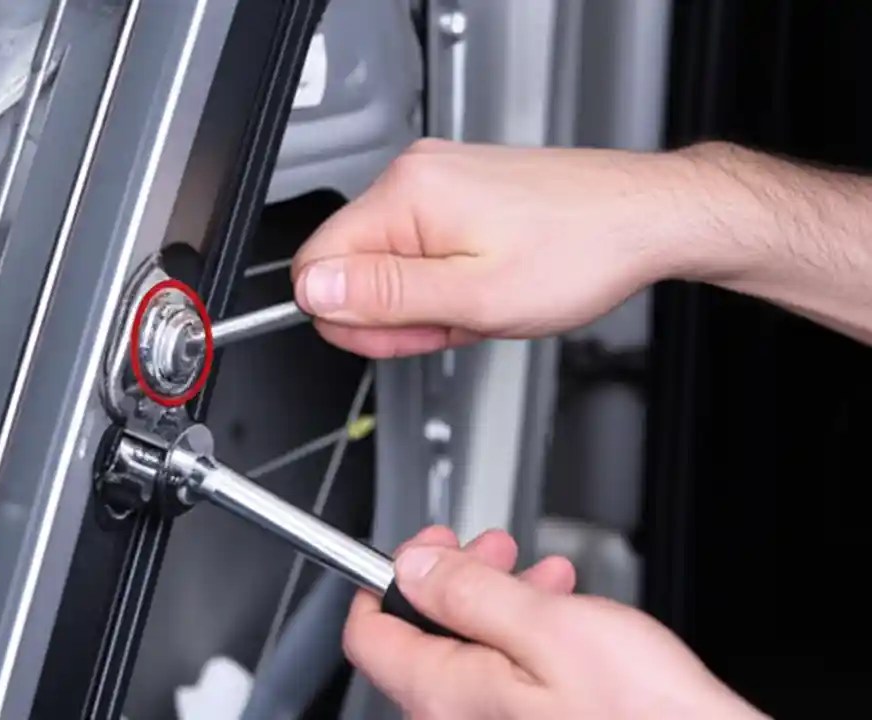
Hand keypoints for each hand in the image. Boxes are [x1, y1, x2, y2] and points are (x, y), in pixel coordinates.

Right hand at [291, 139, 728, 356]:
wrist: (646, 218)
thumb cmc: (580, 251)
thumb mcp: (475, 297)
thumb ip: (385, 296)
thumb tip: (315, 292)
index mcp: (407, 195)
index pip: (317, 264)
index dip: (351, 316)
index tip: (401, 332)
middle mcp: (415, 175)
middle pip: (352, 264)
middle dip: (396, 311)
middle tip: (454, 321)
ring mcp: (438, 178)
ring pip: (388, 261)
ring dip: (426, 300)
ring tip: (480, 302)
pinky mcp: (459, 189)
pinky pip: (421, 247)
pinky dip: (446, 279)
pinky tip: (485, 285)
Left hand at [344, 526, 765, 718]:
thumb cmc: (641, 714)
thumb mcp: (548, 627)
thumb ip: (467, 590)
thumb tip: (410, 566)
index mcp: (444, 696)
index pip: (367, 637)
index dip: (383, 579)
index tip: (416, 548)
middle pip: (420, 639)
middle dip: (455, 578)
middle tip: (490, 547)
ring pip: (467, 655)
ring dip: (498, 601)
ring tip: (540, 574)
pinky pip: (502, 681)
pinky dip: (524, 637)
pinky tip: (562, 618)